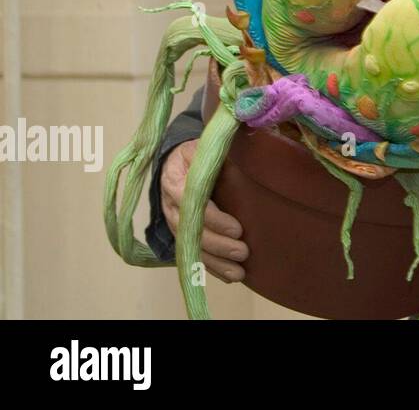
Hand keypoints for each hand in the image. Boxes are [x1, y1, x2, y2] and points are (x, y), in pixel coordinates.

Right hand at [161, 139, 248, 282]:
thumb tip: (239, 158)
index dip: (214, 218)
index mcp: (175, 179)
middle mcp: (170, 204)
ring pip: (191, 247)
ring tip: (239, 273)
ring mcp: (172, 221)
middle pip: (192, 230)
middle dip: (218, 245)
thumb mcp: (202, 146)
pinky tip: (229, 277)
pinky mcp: (179, 232)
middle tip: (243, 252)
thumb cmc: (196, 152)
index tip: (238, 228)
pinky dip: (210, 267)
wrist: (174, 160)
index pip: (192, 203)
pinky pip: (192, 253)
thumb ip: (215, 153)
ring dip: (215, 262)